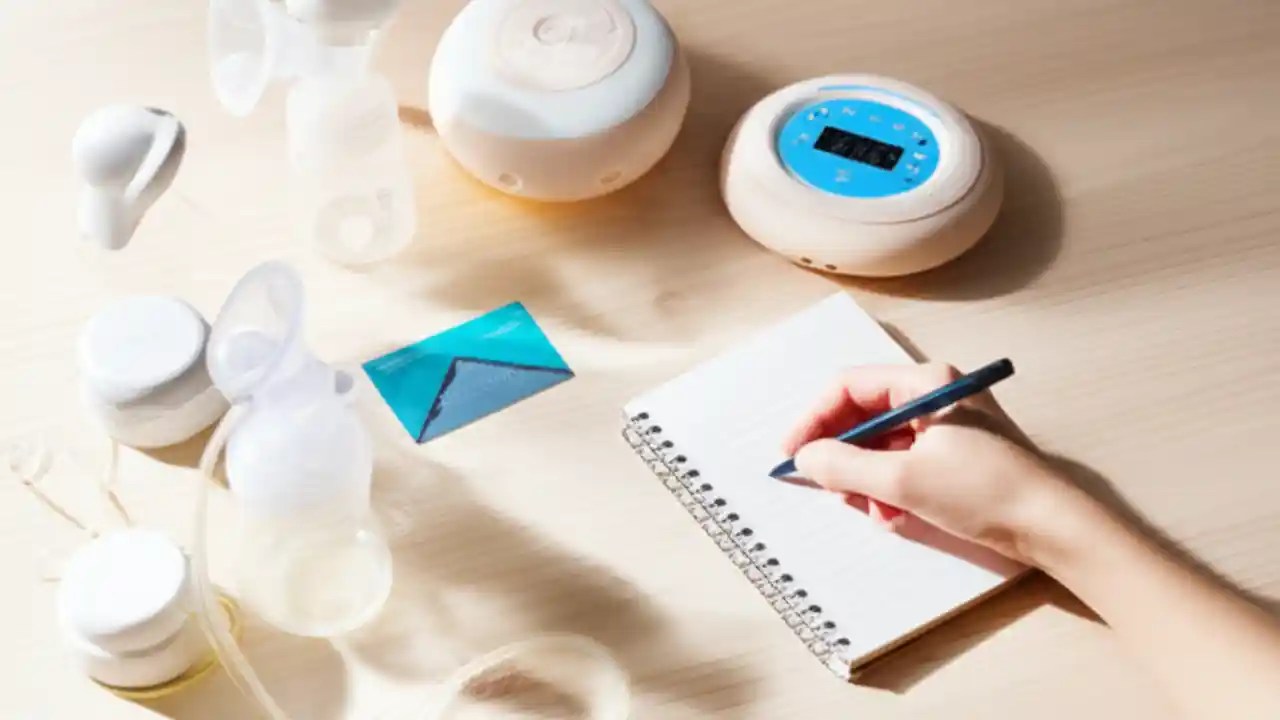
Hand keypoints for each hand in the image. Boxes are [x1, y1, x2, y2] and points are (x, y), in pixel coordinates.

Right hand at [782, 363, 1097, 565]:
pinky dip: (891, 491)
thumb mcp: (904, 481)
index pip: (848, 387)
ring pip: (879, 446)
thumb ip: (846, 465)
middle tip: (833, 489)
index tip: (792, 454)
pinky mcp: (952, 457)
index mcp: (924, 384)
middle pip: (862, 417)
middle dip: (843, 456)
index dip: (813, 420)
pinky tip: (898, 516)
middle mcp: (933, 397)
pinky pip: (902, 465)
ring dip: (868, 481)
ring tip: (878, 510)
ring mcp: (944, 427)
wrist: (1053, 528)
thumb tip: (805, 457)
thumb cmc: (987, 492)